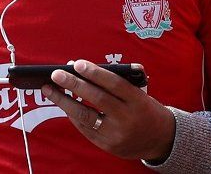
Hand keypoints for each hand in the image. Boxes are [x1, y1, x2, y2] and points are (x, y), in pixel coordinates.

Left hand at [42, 60, 174, 161]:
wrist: (160, 140)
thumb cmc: (145, 109)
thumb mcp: (140, 93)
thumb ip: (120, 82)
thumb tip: (86, 69)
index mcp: (138, 101)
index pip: (114, 84)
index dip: (95, 73)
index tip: (76, 63)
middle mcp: (127, 119)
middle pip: (97, 99)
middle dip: (74, 85)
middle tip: (56, 74)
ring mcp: (116, 135)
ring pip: (85, 116)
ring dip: (64, 102)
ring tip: (50, 89)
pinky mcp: (107, 146)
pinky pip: (85, 129)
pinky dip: (72, 115)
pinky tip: (63, 104)